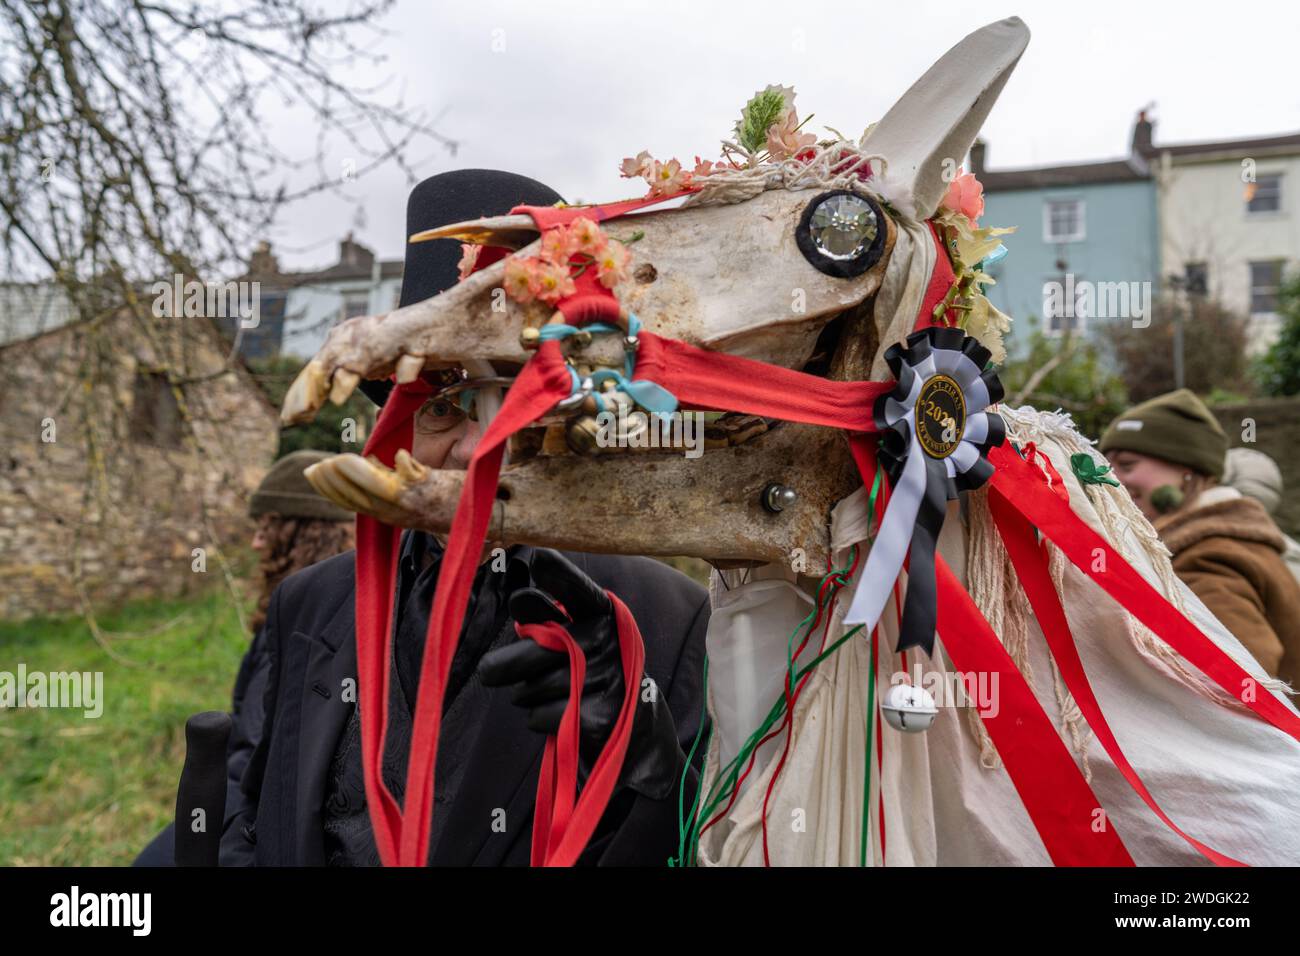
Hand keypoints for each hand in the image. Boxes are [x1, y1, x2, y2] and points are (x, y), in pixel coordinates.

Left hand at [478, 549, 684, 798]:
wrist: (631, 722)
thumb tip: (519, 600)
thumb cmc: (586, 666)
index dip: (559, 575)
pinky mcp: (597, 719)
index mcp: (602, 613)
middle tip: (489, 673)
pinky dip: (539, 717)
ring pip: (531, 687)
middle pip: (534, 651)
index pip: (578, 590)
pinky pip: (539, 715)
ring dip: (527, 693)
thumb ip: (544, 617)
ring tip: (549, 691)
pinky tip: (561, 714)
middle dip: (505, 665)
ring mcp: (606, 681)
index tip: (539, 558)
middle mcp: (608, 642)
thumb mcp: (572, 635)